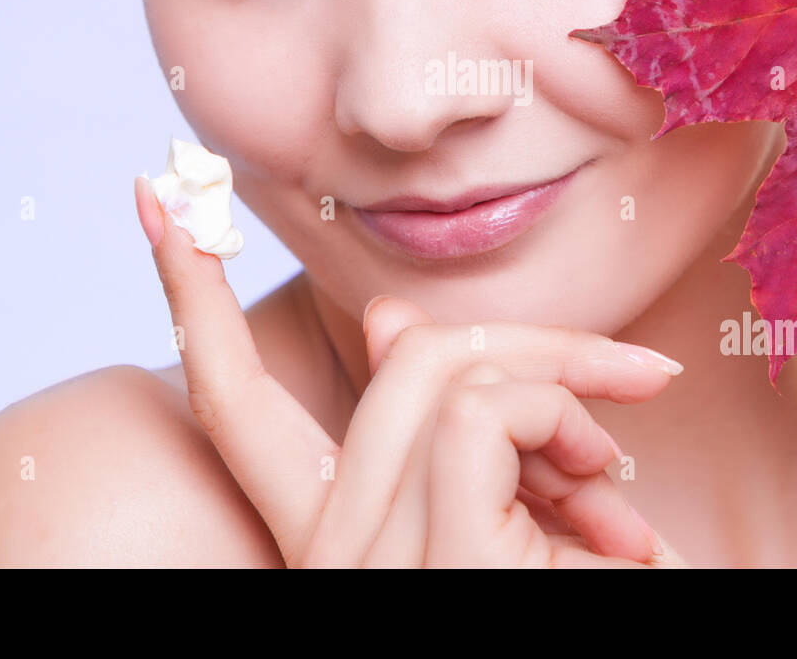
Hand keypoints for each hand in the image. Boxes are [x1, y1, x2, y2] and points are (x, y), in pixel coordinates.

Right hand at [136, 175, 682, 566]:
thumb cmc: (567, 598)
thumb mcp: (507, 514)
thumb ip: (446, 423)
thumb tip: (380, 316)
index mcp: (329, 529)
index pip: (230, 398)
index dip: (188, 295)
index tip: (154, 198)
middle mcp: (329, 547)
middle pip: (402, 352)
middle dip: (531, 338)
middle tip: (642, 377)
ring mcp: (371, 561)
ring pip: (443, 367)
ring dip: (566, 397)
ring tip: (618, 489)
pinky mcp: (441, 562)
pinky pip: (484, 414)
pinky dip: (567, 428)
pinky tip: (620, 527)